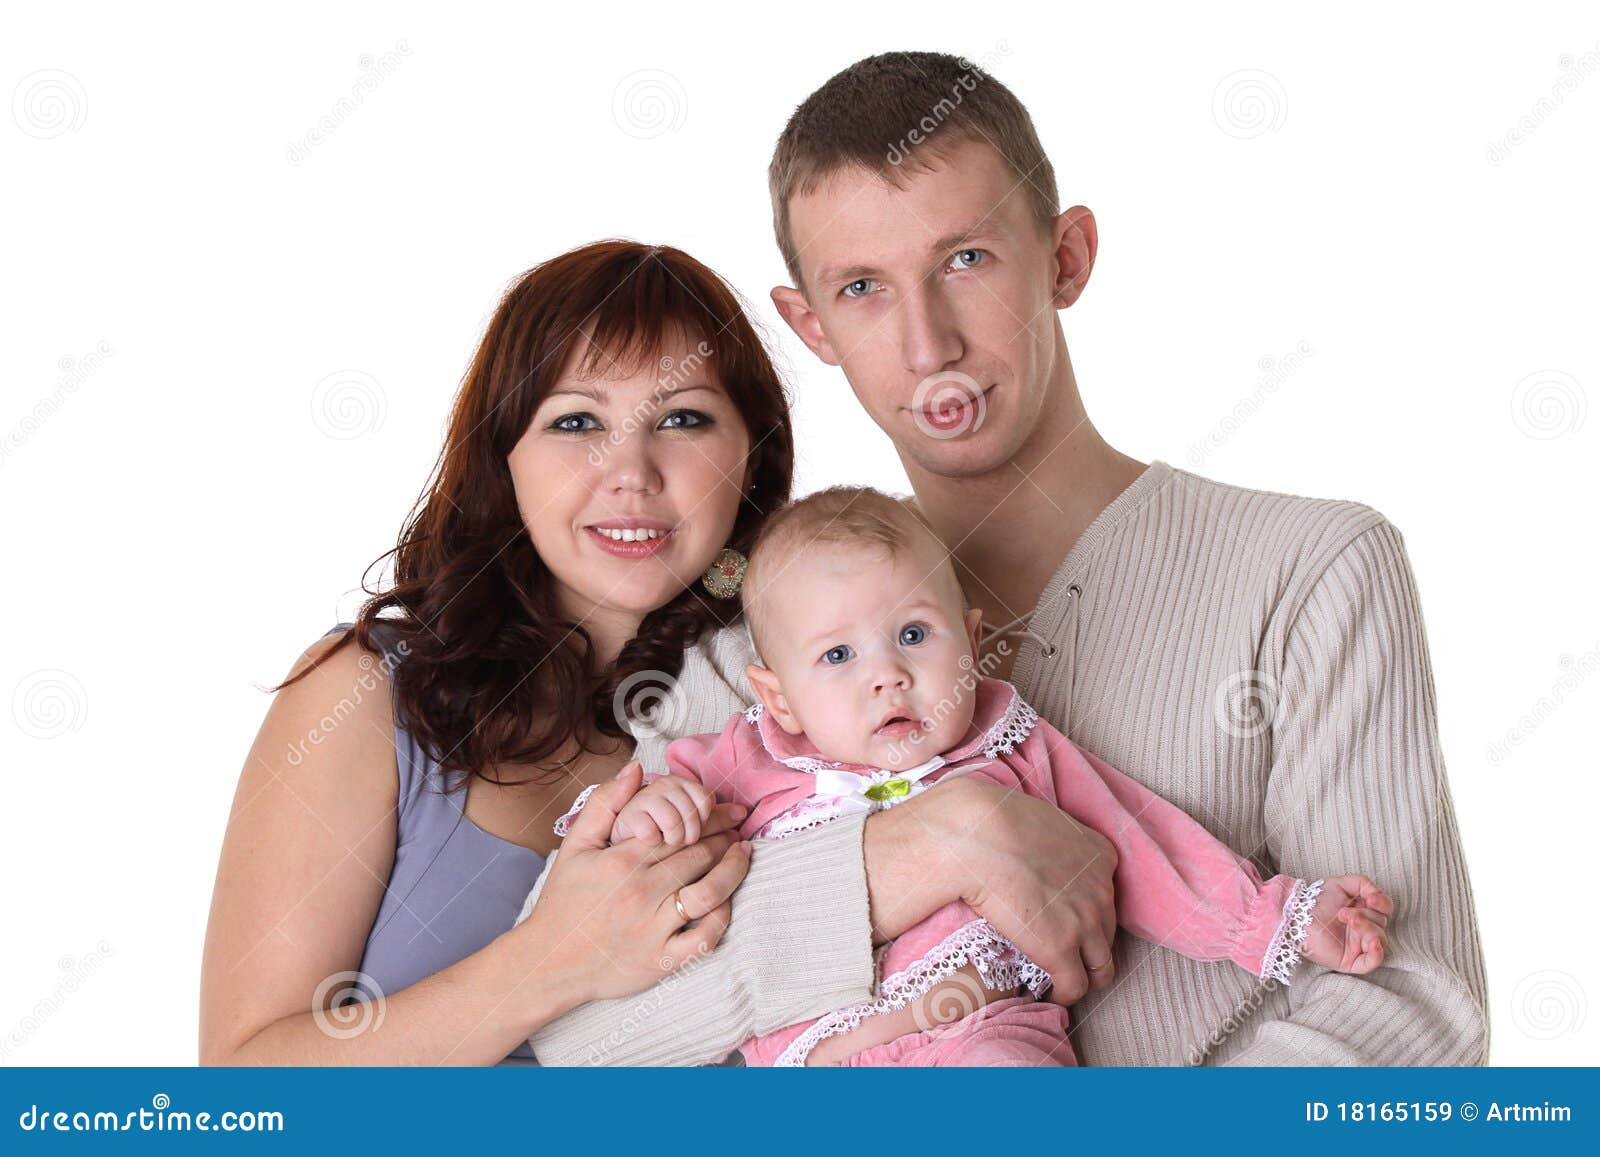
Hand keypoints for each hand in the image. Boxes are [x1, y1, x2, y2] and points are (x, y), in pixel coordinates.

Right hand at [519, 762, 751, 1003]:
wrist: (550, 962)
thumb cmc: (564, 901)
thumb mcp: (576, 846)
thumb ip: (605, 803)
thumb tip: (635, 768)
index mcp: (623, 861)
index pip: (681, 828)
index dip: (711, 816)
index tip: (728, 809)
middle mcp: (641, 892)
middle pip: (699, 855)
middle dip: (725, 837)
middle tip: (739, 827)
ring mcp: (653, 928)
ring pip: (709, 891)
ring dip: (734, 869)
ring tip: (743, 854)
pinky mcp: (662, 960)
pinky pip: (705, 937)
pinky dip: (722, 916)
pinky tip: (726, 900)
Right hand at [865, 776, 1119, 1008]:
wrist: (975, 835)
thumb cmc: (990, 819)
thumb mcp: (1037, 820)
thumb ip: (1047, 841)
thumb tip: (1026, 850)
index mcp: (1099, 854)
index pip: (1106, 896)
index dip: (1086, 911)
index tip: (1065, 919)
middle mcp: (1102, 889)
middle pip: (1107, 931)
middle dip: (1086, 944)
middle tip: (1059, 952)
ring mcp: (1085, 921)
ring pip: (1101, 967)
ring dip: (1080, 975)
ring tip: (1056, 979)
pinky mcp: (1061, 949)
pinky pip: (1075, 987)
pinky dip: (1062, 994)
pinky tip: (1044, 993)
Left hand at [1300, 874, 1393, 973]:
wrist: (1295, 915)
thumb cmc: (1316, 901)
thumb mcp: (1340, 884)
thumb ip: (1363, 883)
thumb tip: (1378, 895)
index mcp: (1364, 912)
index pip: (1386, 910)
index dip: (1383, 904)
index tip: (1371, 899)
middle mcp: (1363, 930)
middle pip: (1382, 924)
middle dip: (1365, 914)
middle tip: (1343, 912)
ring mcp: (1358, 946)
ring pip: (1380, 941)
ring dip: (1367, 928)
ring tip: (1344, 918)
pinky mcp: (1350, 961)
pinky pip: (1373, 962)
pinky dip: (1377, 953)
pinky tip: (1371, 942)